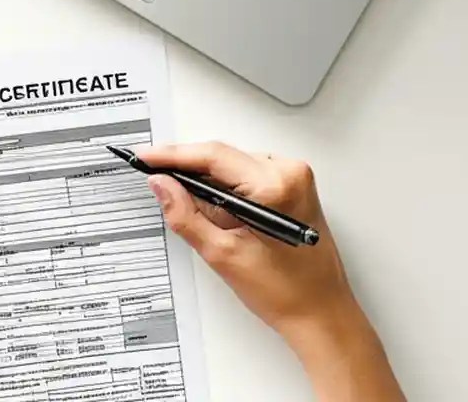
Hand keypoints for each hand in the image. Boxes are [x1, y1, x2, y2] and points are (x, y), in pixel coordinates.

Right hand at [142, 142, 403, 401]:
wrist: (320, 311)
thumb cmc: (286, 292)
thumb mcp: (222, 254)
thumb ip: (185, 215)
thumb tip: (162, 185)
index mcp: (276, 186)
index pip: (212, 156)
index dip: (173, 155)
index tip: (147, 156)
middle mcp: (290, 173)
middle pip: (223, 156)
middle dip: (187, 168)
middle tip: (155, 177)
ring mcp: (295, 177)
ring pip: (233, 164)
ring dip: (207, 180)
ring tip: (187, 202)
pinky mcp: (294, 186)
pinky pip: (248, 173)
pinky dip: (226, 186)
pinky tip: (214, 205)